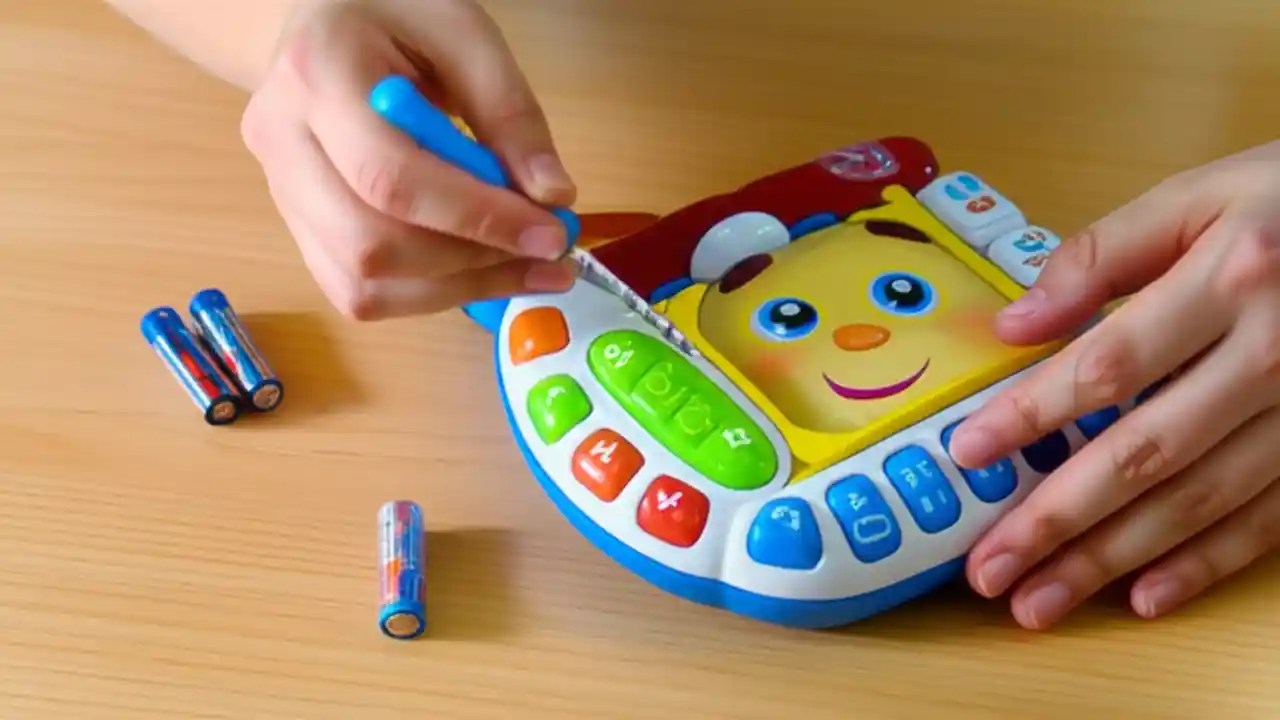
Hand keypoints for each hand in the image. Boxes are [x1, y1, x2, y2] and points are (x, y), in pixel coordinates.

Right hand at [239, 0, 577, 319]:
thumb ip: (510, 111)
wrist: (320, 20)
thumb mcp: (464, 33)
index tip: (550, 233)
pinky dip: (428, 294)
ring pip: (361, 285)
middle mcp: (281, 141)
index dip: (476, 218)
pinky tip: (478, 270)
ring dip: (456, 289)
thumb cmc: (393, 15)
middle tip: (548, 256)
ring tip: (524, 268)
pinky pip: (356, 292)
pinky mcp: (297, 228)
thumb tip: (552, 198)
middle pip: (369, 245)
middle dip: (472, 264)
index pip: (390, 176)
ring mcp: (280, 192)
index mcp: (318, 75)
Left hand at [947, 140, 1279, 629]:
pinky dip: (1204, 566)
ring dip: (1112, 560)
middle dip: (1056, 519)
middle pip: (1144, 453)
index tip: (966, 453)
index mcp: (1227, 281)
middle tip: (986, 568)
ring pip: (1196, 502)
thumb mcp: (1197, 197)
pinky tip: (1143, 599)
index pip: (1109, 364)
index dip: (1032, 413)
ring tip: (1037, 602)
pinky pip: (1265, 521)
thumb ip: (1100, 255)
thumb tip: (1014, 325)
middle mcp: (1269, 358)